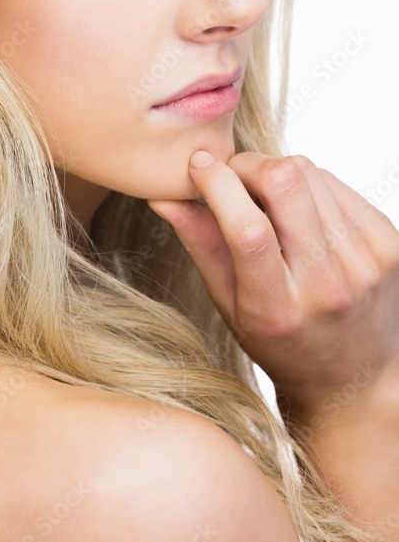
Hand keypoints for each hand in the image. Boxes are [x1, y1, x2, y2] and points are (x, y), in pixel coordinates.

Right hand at [147, 151, 398, 421]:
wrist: (357, 377)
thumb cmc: (283, 344)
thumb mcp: (230, 308)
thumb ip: (201, 247)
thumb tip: (164, 197)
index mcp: (280, 310)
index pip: (248, 230)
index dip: (218, 185)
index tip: (197, 164)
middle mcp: (329, 285)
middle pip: (286, 183)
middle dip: (248, 164)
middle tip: (231, 176)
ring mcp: (366, 261)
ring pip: (310, 173)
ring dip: (277, 171)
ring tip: (266, 200)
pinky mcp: (388, 242)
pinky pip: (335, 182)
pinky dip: (308, 184)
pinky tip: (299, 212)